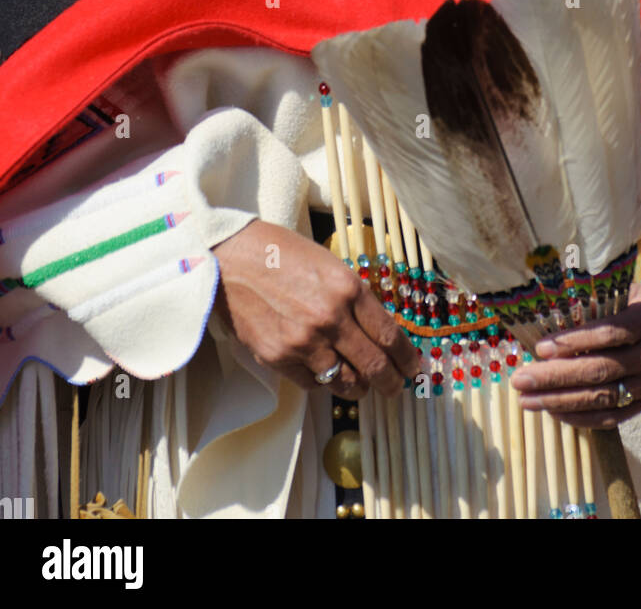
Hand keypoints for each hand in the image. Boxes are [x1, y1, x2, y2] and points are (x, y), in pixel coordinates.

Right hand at [212, 219, 419, 399]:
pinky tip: (326, 373)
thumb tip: (377, 328)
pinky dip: (324, 381)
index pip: (389, 334)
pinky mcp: (278, 358)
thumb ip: (353, 296)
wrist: (229, 259)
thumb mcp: (328, 263)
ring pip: (345, 381)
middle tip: (396, 387)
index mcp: (347, 288)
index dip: (405, 357)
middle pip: (374, 365)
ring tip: (363, 386)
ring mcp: (303, 342)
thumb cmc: (279, 253)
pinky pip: (313, 383)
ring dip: (359, 387)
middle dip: (391, 382)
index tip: (411, 366)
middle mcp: (330, 318)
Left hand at [509, 281, 640, 427]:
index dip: (574, 341)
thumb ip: (604, 302)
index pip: (609, 333)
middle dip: (556, 377)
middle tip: (521, 379)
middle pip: (600, 369)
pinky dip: (582, 418)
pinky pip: (614, 416)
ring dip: (561, 401)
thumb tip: (557, 309)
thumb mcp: (638, 292)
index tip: (541, 347)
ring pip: (603, 396)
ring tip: (527, 400)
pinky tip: (554, 413)